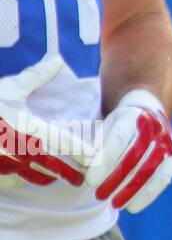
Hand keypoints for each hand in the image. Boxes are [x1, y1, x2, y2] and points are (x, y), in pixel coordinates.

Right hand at [0, 56, 92, 189]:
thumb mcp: (10, 88)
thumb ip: (36, 76)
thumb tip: (57, 60)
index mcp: (30, 130)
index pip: (64, 142)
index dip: (82, 150)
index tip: (95, 156)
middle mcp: (20, 151)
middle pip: (51, 168)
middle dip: (68, 174)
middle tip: (80, 179)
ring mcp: (3, 164)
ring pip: (30, 178)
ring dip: (44, 178)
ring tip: (54, 179)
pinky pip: (9, 180)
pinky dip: (17, 180)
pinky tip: (20, 176)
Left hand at [84, 89, 171, 212]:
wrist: (149, 114)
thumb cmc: (118, 126)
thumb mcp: (104, 128)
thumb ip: (96, 147)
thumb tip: (85, 170)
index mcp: (132, 116)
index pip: (119, 137)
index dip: (106, 159)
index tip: (91, 181)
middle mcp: (154, 127)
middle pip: (136, 155)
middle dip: (116, 178)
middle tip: (99, 195)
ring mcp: (167, 141)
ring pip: (152, 168)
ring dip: (133, 190)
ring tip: (115, 205)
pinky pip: (164, 177)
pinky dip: (149, 194)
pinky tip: (133, 207)